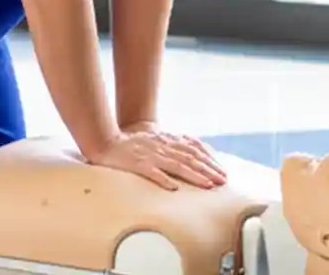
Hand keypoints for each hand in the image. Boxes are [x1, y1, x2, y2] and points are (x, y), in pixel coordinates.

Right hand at [88, 130, 228, 190]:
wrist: (106, 141)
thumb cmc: (130, 144)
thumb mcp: (154, 140)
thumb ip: (170, 146)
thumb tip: (190, 153)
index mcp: (167, 141)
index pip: (193, 150)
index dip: (209, 160)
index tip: (222, 171)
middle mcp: (162, 147)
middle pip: (190, 158)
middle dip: (208, 170)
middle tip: (222, 180)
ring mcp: (150, 155)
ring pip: (177, 165)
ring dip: (194, 175)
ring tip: (208, 185)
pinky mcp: (137, 164)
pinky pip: (152, 172)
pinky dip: (164, 179)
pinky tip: (174, 188)